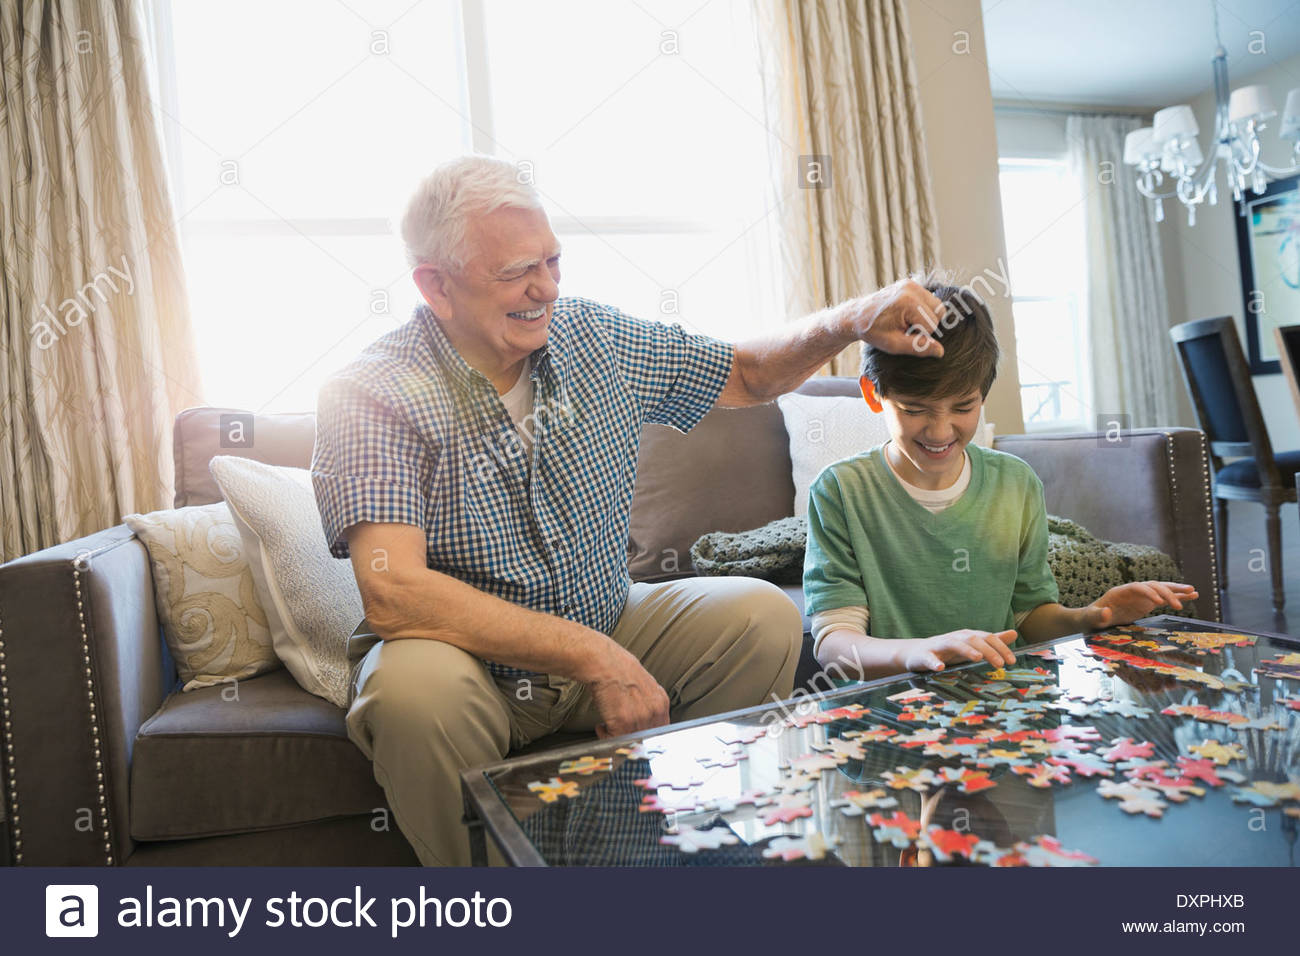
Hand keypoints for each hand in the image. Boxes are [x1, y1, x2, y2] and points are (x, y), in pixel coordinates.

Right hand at [585, 641, 670, 738]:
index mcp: (661, 701)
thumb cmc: (618, 668)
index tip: (635, 731)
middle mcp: (654, 711)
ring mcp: (640, 718)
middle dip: (631, 735)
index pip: (660, 728)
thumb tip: (643, 715)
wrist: (603, 662)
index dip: (645, 731)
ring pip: (630, 740)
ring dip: (617, 735)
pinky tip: (601, 726)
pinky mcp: (623, 724)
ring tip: (608, 725)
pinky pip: (614, 740)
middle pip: (646, 736)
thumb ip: (648, 701)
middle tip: (619, 729)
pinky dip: (605, 735)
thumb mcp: (644, 683)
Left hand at [844, 278, 944, 357]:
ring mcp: (911, 284)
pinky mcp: (910, 283)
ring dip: (926, 317)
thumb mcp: (894, 344)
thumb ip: (918, 347)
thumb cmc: (872, 331)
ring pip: (937, 305)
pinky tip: (906, 314)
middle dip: (926, 325)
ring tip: (905, 322)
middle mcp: (912, 289)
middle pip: (939, 312)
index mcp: (908, 302)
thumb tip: (940, 351)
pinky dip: (922, 309)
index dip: (920, 335)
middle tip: (905, 329)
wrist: (856, 316)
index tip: (902, 334)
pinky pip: (929, 299)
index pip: (932, 325)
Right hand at [900, 629, 1017, 671]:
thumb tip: (1014, 633)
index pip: (987, 638)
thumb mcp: (970, 646)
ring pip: (953, 644)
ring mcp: (938, 646)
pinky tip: (940, 667)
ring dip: (966, 650)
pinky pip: (929, 658)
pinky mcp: (924, 655)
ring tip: (977, 658)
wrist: (916, 653)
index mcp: (967, 637)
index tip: (1012, 661)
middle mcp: (954, 638)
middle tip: (1000, 664)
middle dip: (988, 650)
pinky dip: (934, 662)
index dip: (1000, 648)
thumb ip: (991, 641)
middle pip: (973, 639)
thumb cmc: (947, 651)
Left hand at [1080, 581, 1198, 629]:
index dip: (1148, 593)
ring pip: (1161, 590)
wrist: (1091, 619)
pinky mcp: (1146, 604)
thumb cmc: (1089, 619)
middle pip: (1152, 586)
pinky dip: (1176, 598)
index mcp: (1119, 592)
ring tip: (1194, 592)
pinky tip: (1191, 597)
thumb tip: (1106, 612)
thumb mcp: (1090, 618)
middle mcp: (1132, 591)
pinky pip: (1163, 599)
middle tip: (1180, 602)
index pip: (1137, 587)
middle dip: (1167, 591)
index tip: (1158, 603)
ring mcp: (1140, 597)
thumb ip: (1097, 616)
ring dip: (1177, 591)